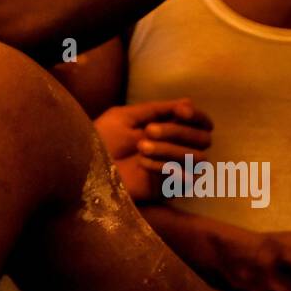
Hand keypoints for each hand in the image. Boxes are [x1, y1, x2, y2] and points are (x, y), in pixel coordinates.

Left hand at [94, 98, 212, 201]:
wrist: (87, 169)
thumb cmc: (102, 140)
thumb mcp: (125, 117)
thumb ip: (157, 110)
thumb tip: (189, 101)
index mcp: (167, 128)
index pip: (200, 122)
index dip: (197, 116)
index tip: (181, 112)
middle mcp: (176, 148)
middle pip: (203, 138)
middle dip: (177, 131)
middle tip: (148, 131)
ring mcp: (175, 169)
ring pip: (198, 158)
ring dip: (170, 149)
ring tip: (141, 149)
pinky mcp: (169, 189)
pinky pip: (186, 179)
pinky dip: (166, 168)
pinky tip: (143, 165)